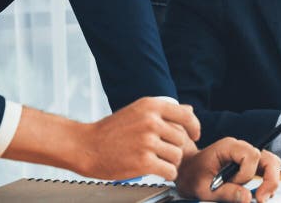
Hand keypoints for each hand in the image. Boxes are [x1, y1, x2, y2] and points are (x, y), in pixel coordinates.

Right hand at [77, 97, 200, 179]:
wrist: (85, 146)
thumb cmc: (110, 131)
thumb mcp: (137, 111)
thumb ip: (163, 111)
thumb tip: (189, 110)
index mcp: (151, 106)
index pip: (186, 115)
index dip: (194, 127)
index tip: (195, 135)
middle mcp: (151, 121)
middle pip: (181, 139)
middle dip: (176, 148)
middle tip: (164, 153)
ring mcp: (147, 142)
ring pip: (177, 156)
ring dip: (171, 162)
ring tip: (159, 162)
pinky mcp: (144, 162)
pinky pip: (170, 171)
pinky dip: (168, 174)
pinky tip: (160, 172)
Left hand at [176, 138, 280, 202]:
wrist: (187, 171)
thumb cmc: (192, 176)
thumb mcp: (203, 188)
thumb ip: (225, 193)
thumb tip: (247, 198)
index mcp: (229, 147)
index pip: (251, 155)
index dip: (246, 174)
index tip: (234, 185)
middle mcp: (241, 148)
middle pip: (268, 158)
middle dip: (270, 180)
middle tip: (262, 199)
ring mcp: (246, 156)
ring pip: (271, 163)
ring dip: (270, 181)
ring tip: (261, 197)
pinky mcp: (248, 164)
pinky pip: (264, 170)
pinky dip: (265, 182)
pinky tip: (257, 194)